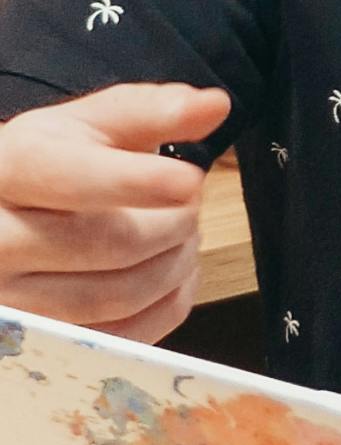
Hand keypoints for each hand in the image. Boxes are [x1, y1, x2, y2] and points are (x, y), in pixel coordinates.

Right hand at [0, 84, 227, 339]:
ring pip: (115, 296)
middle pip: (107, 243)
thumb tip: (215, 105)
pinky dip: (163, 308)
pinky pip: (117, 338)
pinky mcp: (38, 340)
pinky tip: (173, 277)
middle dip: (172, 225)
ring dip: (173, 267)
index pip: (72, 179)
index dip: (138, 182)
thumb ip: (147, 112)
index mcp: (7, 170)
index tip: (191, 180)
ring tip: (183, 239)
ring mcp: (9, 298)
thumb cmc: (46, 168)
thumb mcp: (83, 127)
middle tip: (191, 208)